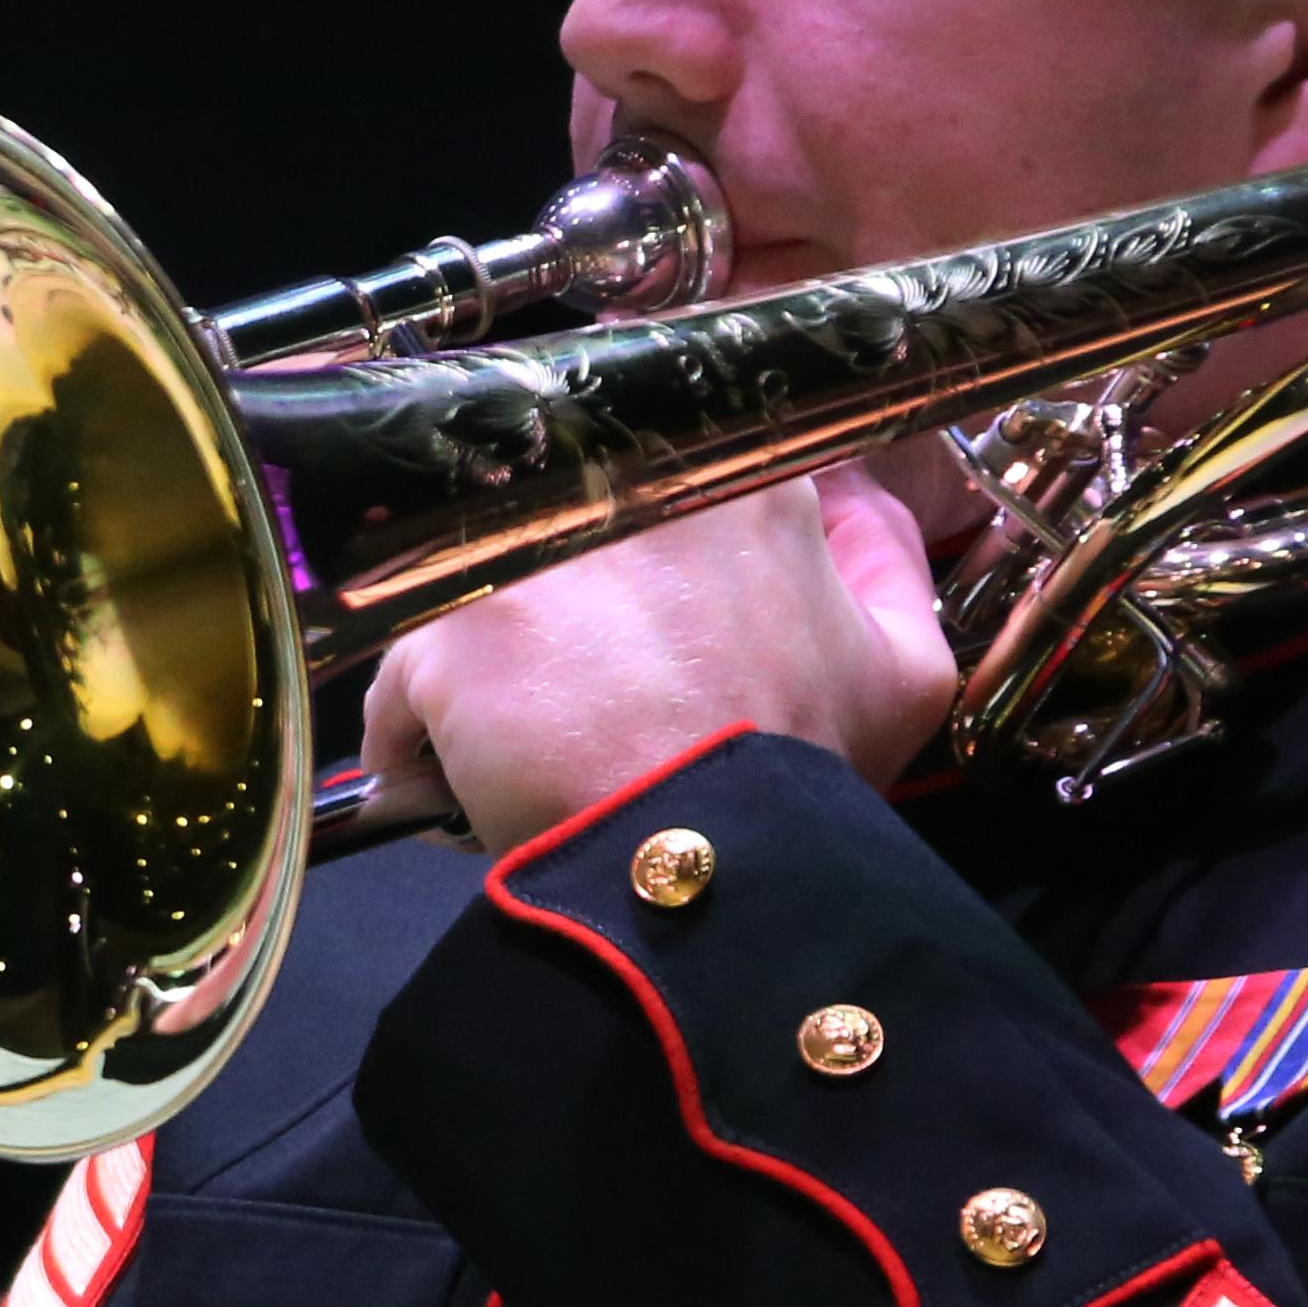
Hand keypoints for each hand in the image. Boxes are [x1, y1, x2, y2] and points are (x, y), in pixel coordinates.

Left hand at [355, 465, 957, 850]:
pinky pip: (405, 675)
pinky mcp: (449, 630)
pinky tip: (444, 781)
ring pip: (472, 580)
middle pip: (548, 493)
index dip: (632, 497)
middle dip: (544, 564)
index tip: (629, 571)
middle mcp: (622, 484)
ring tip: (503, 727)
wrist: (707, 874)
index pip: (657, 432)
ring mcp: (524, 551)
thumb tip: (846, 508)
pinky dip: (415, 732)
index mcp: (738, 474)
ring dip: (480, 645)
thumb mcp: (901, 670)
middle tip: (567, 652)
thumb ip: (883, 560)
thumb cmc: (806, 775)